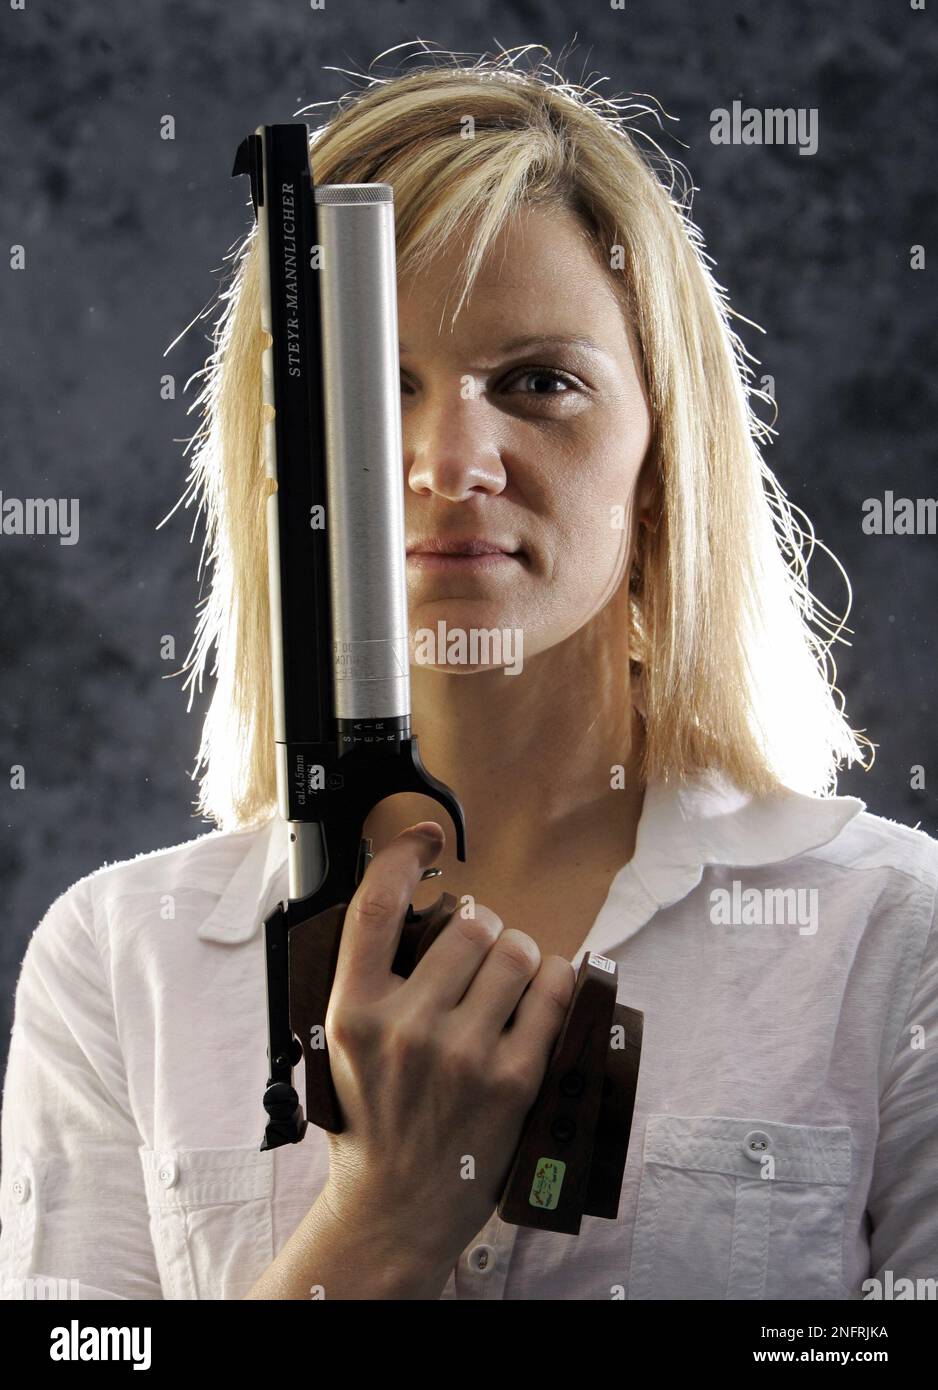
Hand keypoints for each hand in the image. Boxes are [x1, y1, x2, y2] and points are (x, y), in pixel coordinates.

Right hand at [320, 821, 574, 1276]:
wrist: (397, 1205)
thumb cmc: (373, 1115)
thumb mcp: (341, 1042)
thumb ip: (370, 975)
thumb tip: (416, 897)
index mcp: (352, 1013)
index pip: (373, 908)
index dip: (402, 855)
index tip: (425, 834)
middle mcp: (405, 1028)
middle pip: (467, 924)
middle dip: (480, 928)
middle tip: (475, 957)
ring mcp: (462, 1055)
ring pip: (514, 950)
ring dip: (518, 953)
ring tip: (506, 979)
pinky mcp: (513, 1079)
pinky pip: (552, 991)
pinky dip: (553, 980)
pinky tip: (538, 993)